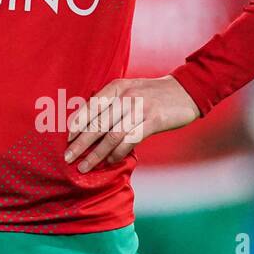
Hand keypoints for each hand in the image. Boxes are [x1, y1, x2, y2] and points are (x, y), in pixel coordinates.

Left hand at [64, 75, 199, 172]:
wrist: (186, 90)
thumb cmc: (153, 93)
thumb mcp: (129, 89)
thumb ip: (110, 101)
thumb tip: (87, 123)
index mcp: (117, 86)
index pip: (90, 106)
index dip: (76, 124)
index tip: (66, 139)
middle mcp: (126, 96)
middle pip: (98, 123)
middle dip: (80, 143)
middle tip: (67, 157)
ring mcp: (140, 108)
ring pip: (112, 135)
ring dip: (96, 154)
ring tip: (85, 166)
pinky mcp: (154, 121)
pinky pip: (131, 140)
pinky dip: (118, 153)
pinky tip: (110, 161)